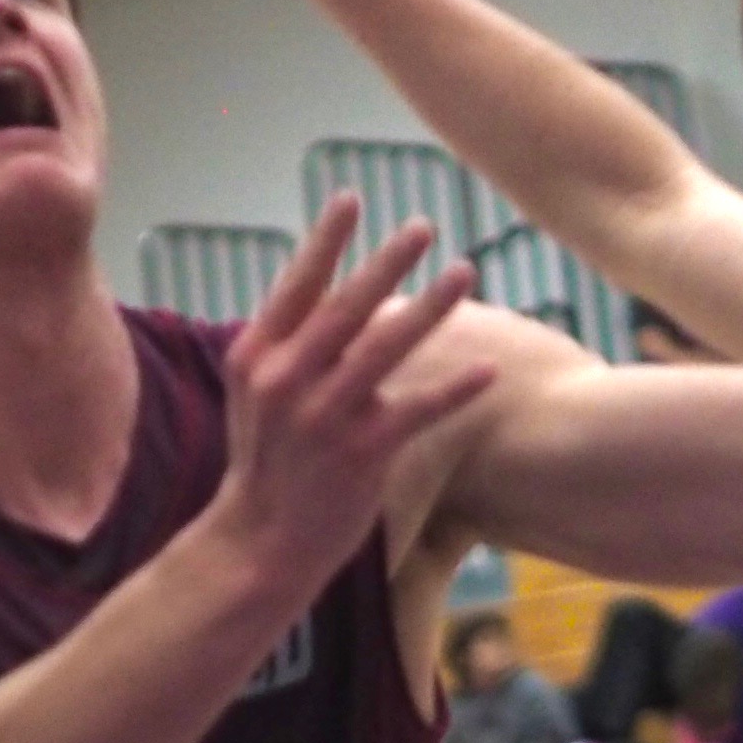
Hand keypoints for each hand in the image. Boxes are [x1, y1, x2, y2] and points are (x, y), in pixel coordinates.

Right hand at [195, 197, 487, 608]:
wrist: (260, 545)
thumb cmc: (267, 465)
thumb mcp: (254, 397)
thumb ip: (283, 344)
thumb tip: (320, 288)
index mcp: (257, 358)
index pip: (296, 286)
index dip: (325, 241)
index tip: (350, 198)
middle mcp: (287, 380)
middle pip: (346, 306)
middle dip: (387, 262)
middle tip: (423, 226)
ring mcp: (323, 416)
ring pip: (386, 347)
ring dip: (431, 307)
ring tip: (464, 272)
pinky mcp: (360, 453)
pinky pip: (417, 409)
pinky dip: (455, 389)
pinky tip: (489, 369)